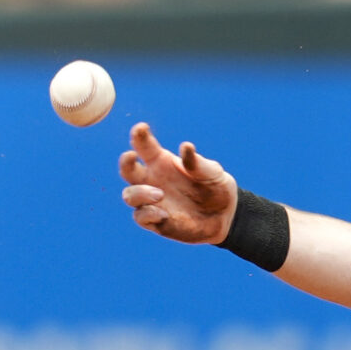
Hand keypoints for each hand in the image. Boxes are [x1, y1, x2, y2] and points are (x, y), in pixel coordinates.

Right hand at [119, 122, 236, 245]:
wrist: (225, 216)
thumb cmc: (216, 187)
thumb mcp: (213, 172)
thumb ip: (198, 163)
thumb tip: (185, 147)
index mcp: (162, 162)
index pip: (144, 146)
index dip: (138, 136)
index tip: (142, 128)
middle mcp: (152, 180)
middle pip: (127, 170)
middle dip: (125, 162)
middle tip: (131, 156)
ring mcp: (152, 201)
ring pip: (130, 195)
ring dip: (139, 193)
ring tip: (159, 194)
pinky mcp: (155, 221)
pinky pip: (141, 217)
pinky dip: (148, 214)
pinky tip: (164, 214)